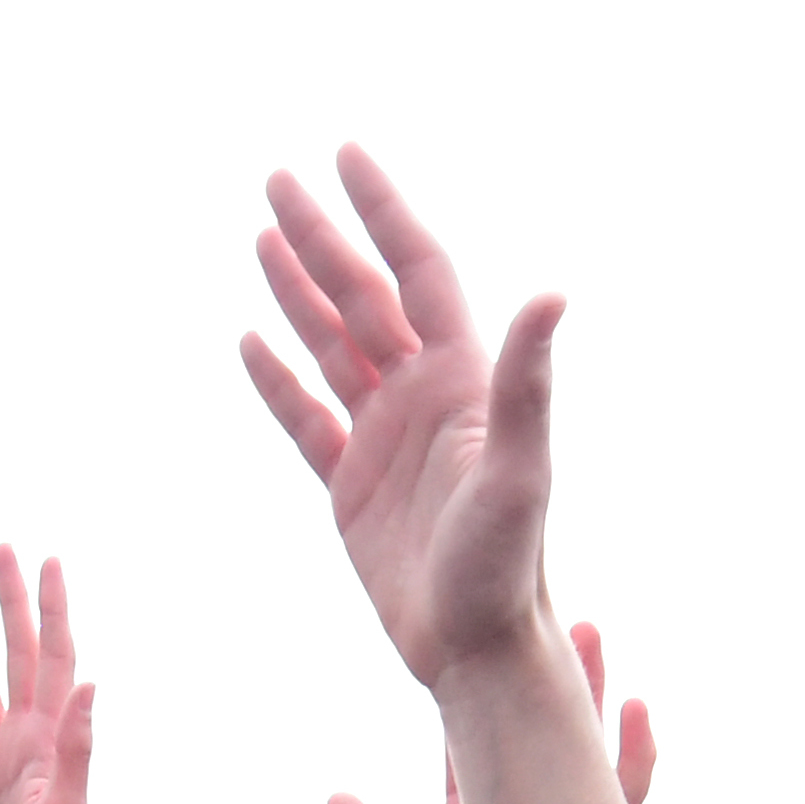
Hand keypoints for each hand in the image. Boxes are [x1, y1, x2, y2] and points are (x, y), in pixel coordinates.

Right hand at [242, 149, 561, 695]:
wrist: (477, 648)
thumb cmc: (507, 563)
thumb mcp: (519, 467)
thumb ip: (527, 377)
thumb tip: (553, 290)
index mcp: (462, 378)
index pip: (416, 271)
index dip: (383, 211)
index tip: (347, 156)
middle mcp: (423, 396)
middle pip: (364, 295)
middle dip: (323, 235)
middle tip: (278, 177)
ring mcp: (385, 438)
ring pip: (332, 345)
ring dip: (298, 290)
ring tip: (260, 234)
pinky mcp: (353, 486)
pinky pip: (307, 420)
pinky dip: (278, 380)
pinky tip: (251, 341)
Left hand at [331, 622, 656, 803]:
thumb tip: (336, 794)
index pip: (467, 750)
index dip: (469, 697)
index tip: (469, 641)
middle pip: (533, 733)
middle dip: (543, 676)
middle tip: (546, 615)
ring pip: (580, 752)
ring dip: (589, 698)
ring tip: (595, 638)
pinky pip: (622, 803)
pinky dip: (631, 759)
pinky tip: (639, 718)